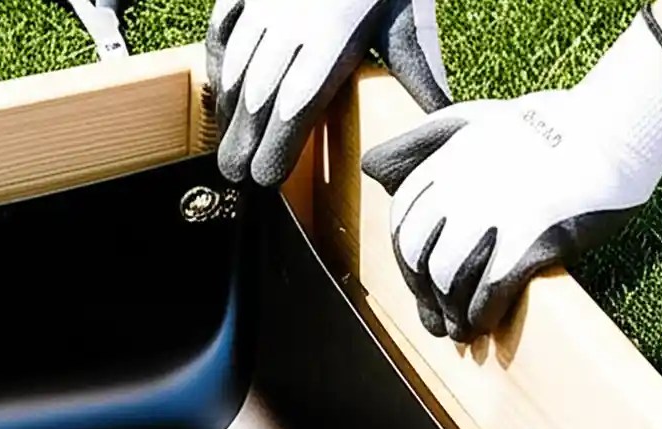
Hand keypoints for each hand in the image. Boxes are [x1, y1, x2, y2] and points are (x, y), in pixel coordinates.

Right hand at [206, 0, 450, 186]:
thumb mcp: (409, 15)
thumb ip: (418, 68)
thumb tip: (443, 120)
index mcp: (333, 37)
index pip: (298, 103)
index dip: (278, 143)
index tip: (265, 177)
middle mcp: (292, 22)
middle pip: (261, 91)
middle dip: (245, 137)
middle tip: (232, 175)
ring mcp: (267, 1)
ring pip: (239, 60)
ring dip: (229, 105)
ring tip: (225, 143)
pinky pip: (225, 21)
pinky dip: (218, 54)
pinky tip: (219, 82)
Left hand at [361, 11, 661, 341]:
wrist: (613, 130)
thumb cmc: (551, 124)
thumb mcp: (475, 117)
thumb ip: (424, 139)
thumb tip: (371, 167)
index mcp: (446, 164)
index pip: (405, 226)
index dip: (408, 265)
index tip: (423, 286)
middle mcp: (461, 190)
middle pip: (420, 258)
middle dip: (425, 297)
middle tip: (438, 323)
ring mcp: (494, 217)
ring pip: (449, 280)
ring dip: (453, 314)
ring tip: (463, 333)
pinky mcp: (530, 241)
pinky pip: (489, 292)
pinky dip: (482, 315)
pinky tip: (487, 324)